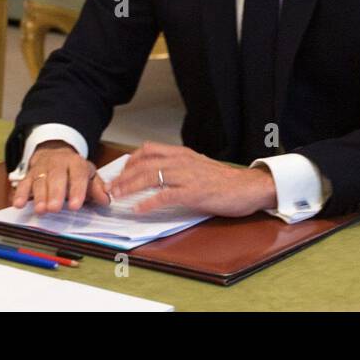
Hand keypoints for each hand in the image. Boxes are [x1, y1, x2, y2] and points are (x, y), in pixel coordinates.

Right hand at [11, 141, 108, 214]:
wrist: (54, 152)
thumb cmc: (74, 170)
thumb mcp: (88, 175)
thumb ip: (97, 188)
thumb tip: (105, 200)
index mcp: (76, 163)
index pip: (78, 175)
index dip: (77, 190)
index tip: (76, 205)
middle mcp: (58, 163)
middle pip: (56, 177)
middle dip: (55, 193)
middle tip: (55, 208)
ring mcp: (42, 168)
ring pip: (40, 181)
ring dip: (39, 196)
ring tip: (41, 210)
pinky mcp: (28, 174)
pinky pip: (24, 183)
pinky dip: (20, 194)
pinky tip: (19, 204)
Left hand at [107, 142, 276, 217]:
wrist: (249, 187)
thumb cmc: (225, 181)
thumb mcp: (199, 167)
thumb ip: (180, 167)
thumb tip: (159, 174)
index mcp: (183, 154)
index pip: (149, 150)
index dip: (130, 161)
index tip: (119, 172)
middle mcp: (183, 161)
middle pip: (144, 163)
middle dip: (123, 175)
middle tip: (110, 187)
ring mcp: (188, 176)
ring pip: (151, 176)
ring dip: (130, 187)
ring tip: (117, 196)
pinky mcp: (194, 192)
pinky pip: (166, 195)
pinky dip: (149, 202)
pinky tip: (139, 209)